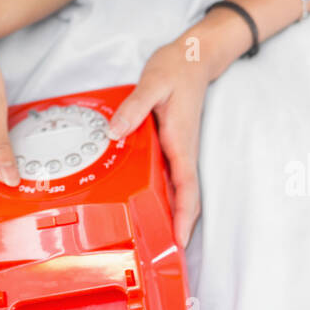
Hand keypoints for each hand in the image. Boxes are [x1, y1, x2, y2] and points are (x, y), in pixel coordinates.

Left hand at [109, 37, 211, 248]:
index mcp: (180, 140)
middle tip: (163, 251)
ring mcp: (179, 148)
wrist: (193, 58)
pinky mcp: (173, 143)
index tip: (180, 240)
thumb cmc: (176, 69)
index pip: (187, 187)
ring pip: (178, 188)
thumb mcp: (153, 84)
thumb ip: (135, 108)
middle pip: (184, 195)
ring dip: (171, 211)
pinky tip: (149, 200)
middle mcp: (182, 149)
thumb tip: (115, 132)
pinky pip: (170, 175)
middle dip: (178, 224)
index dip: (185, 216)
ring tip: (155, 235)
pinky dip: (165, 193)